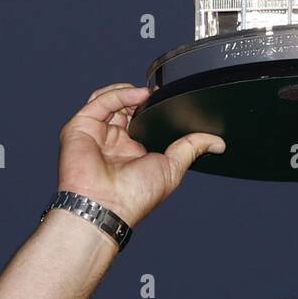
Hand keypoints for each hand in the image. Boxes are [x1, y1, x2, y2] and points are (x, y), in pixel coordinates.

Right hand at [56, 83, 225, 227]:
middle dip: (141, 98)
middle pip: (125, 106)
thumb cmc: (133, 197)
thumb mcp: (172, 169)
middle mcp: (112, 141)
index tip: (169, 100)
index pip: (141, 120)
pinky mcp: (80, 127)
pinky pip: (99, 102)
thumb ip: (191, 149)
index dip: (154, 108)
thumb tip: (217, 142)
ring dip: (129, 92)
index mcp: (131, 151)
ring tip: (149, 94)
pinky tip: (138, 95)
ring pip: (109, 100)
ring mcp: (95, 133)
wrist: (105, 206)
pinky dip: (118, 94)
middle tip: (159, 95)